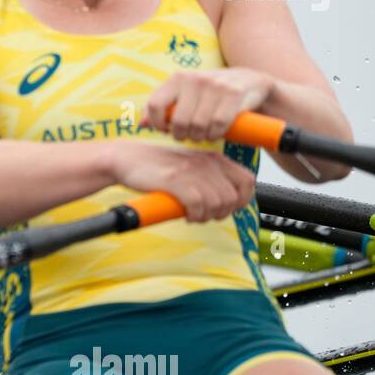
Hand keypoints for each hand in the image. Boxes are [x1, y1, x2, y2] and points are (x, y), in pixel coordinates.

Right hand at [109, 142, 254, 222]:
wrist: (126, 159)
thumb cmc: (157, 166)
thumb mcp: (190, 166)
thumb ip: (210, 178)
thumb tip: (227, 202)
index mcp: (214, 158)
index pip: (247, 181)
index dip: (241, 200)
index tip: (226, 208)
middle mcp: (207, 162)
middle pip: (232, 197)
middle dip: (221, 213)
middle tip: (205, 215)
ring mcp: (191, 171)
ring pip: (217, 204)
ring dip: (207, 217)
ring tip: (194, 216)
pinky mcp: (176, 180)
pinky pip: (198, 205)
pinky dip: (195, 216)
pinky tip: (186, 215)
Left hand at [144, 68, 274, 142]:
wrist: (251, 84)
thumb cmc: (211, 96)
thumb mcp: (185, 96)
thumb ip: (163, 108)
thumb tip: (140, 124)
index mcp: (178, 78)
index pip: (155, 105)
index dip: (158, 124)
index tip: (166, 131)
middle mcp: (194, 78)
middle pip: (178, 121)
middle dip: (183, 135)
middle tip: (190, 136)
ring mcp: (215, 85)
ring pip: (198, 125)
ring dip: (201, 136)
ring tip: (203, 135)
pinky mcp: (234, 93)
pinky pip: (218, 124)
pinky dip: (216, 134)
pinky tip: (216, 133)